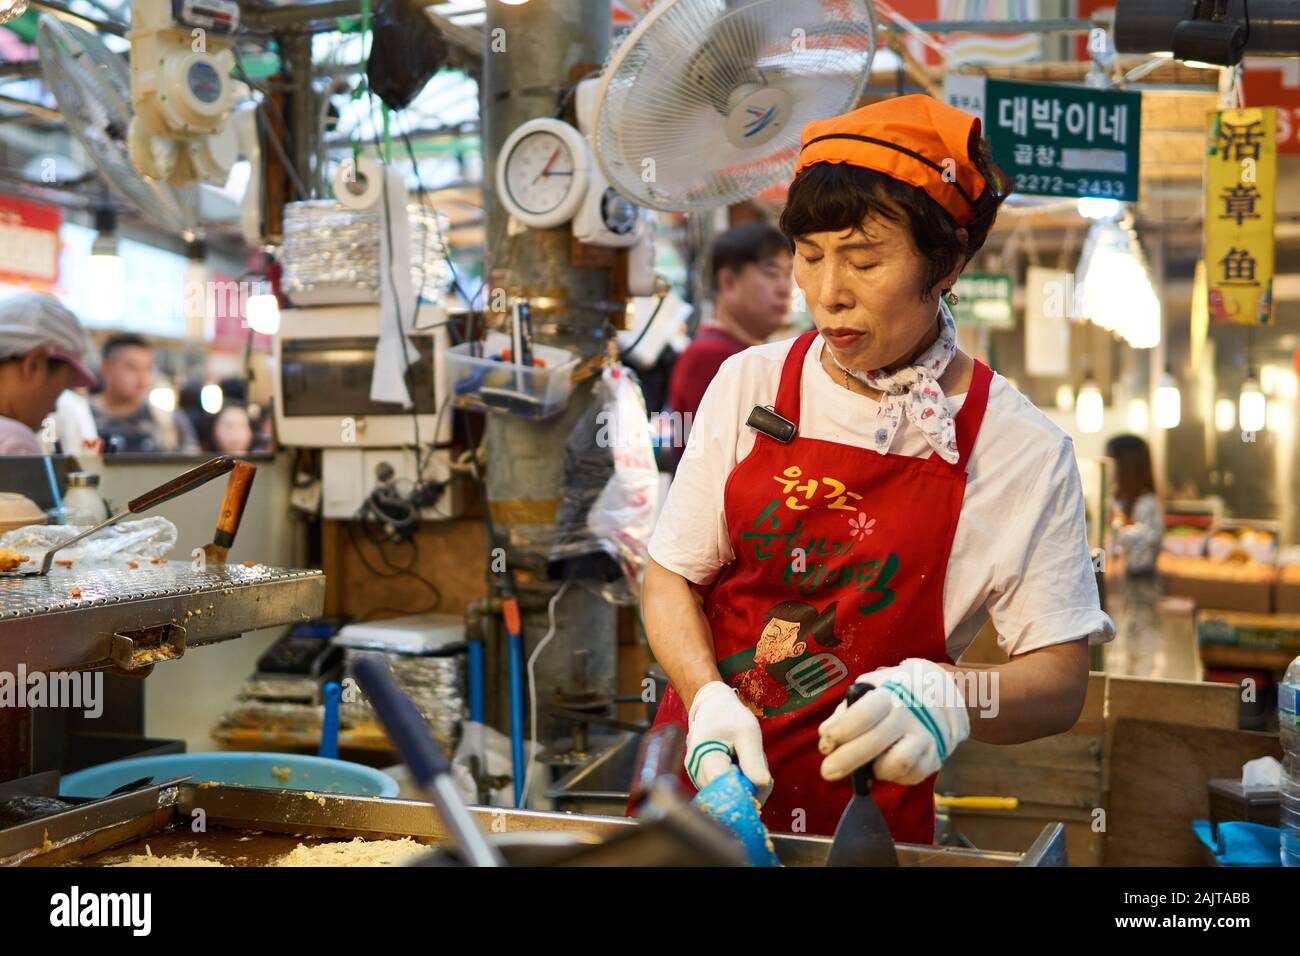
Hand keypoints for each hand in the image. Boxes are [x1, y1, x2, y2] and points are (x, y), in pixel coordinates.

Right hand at [685, 681, 771, 792]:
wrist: (712, 707)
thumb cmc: (730, 716)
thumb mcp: (748, 732)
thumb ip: (754, 760)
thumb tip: (762, 785)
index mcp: (703, 754)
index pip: (725, 787)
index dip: (746, 790)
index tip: (761, 781)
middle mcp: (694, 770)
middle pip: (727, 794)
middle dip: (749, 786)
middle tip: (758, 764)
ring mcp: (696, 777)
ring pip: (727, 795)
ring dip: (744, 784)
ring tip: (746, 761)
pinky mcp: (702, 781)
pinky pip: (724, 791)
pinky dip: (738, 783)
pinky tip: (739, 766)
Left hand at [817, 659, 969, 786]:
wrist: (941, 693)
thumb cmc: (895, 691)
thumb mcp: (871, 687)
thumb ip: (847, 709)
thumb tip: (826, 733)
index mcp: (890, 693)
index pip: (864, 714)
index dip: (841, 732)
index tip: (825, 745)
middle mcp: (910, 715)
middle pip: (876, 743)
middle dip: (847, 760)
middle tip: (827, 772)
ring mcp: (925, 737)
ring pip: (898, 764)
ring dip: (876, 770)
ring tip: (868, 765)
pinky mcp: (935, 756)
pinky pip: (911, 776)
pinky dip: (894, 777)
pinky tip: (886, 766)